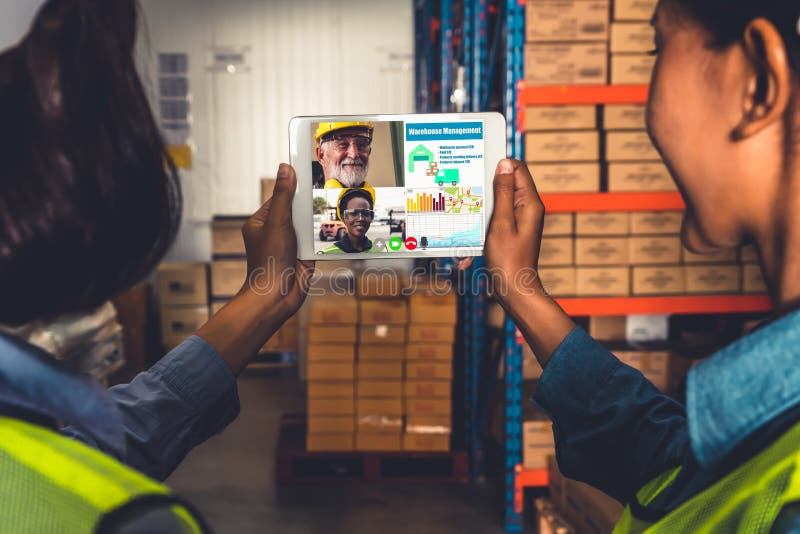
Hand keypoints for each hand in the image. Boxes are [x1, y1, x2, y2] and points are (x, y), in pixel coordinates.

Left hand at [198, 163, 313, 374]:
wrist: (277, 296)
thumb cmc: (269, 262)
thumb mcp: (277, 222)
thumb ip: (284, 196)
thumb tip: (285, 169)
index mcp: (262, 222)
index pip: (281, 197)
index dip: (295, 188)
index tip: (309, 175)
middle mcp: (276, 231)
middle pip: (298, 210)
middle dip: (309, 207)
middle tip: (323, 198)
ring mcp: (291, 243)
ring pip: (309, 225)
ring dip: (318, 224)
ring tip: (330, 215)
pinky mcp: (304, 255)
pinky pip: (318, 240)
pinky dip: (325, 238)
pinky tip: (334, 232)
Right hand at [485, 159, 544, 304]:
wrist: (514, 288)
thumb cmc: (508, 258)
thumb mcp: (502, 222)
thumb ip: (504, 192)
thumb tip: (505, 165)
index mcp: (530, 203)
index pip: (518, 169)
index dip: (500, 166)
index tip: (480, 172)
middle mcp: (528, 208)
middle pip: (506, 185)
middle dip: (486, 191)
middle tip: (469, 199)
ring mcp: (520, 220)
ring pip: (497, 203)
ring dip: (482, 212)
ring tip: (471, 223)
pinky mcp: (512, 230)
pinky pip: (496, 219)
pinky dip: (483, 227)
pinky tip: (473, 244)